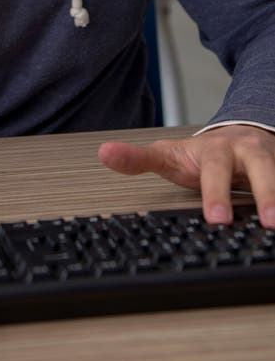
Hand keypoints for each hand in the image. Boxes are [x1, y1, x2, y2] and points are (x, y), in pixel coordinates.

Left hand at [98, 124, 274, 227]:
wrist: (240, 136)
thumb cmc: (202, 155)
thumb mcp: (169, 155)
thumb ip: (138, 159)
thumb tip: (103, 154)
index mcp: (217, 150)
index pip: (214, 170)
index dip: (215, 193)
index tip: (216, 218)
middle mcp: (247, 153)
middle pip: (259, 169)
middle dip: (264, 194)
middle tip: (268, 223)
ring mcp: (270, 160)